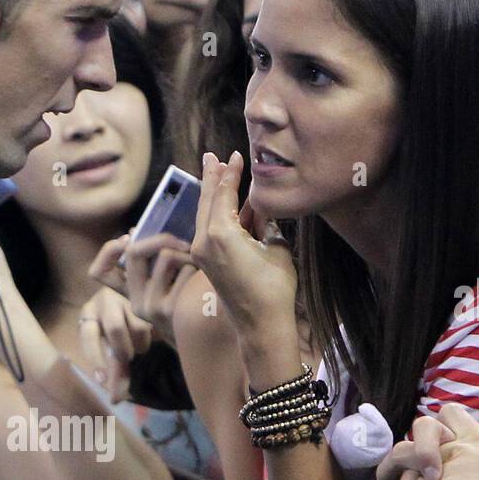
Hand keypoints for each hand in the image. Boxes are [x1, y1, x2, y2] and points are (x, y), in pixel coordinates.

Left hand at [78, 284, 152, 402]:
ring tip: (140, 345)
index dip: (95, 359)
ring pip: (138, 327)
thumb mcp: (108, 346)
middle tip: (128, 358)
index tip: (102, 380)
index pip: (88, 336)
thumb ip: (114, 372)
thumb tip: (116, 400)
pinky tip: (153, 334)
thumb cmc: (114, 327)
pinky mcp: (147, 296)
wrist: (133, 293)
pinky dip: (155, 335)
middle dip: (124, 350)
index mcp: (88, 314)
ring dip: (141, 344)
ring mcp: (126, 295)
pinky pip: (154, 322)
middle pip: (115, 328)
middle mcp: (104, 301)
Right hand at [88, 231, 195, 344]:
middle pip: (134, 253)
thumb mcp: (162, 284)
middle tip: (182, 243)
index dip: (108, 251)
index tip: (127, 239)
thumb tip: (134, 232)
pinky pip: (186, 269)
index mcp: (129, 294)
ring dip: (186, 255)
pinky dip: (198, 268)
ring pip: (166, 257)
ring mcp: (151, 307)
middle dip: (160, 238)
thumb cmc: (185, 302)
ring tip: (197, 267)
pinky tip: (203, 282)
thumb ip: (149, 262)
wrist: (203, 339)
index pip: (99, 272)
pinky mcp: (171, 310)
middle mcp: (135, 302)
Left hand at [191, 152, 297, 338]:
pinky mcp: (205, 262)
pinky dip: (213, 212)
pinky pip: (206, 228)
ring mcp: (202, 252)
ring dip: (210, 193)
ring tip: (212, 170)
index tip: (236, 154)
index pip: (224, 193)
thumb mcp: (276, 247)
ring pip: (204, 213)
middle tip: (211, 156)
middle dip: (212, 177)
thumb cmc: (274, 288)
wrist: (261, 325)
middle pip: (207, 200)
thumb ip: (264, 222)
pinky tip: (219, 202)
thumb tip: (257, 208)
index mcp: (221, 233)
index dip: (231, 173)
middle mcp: (204, 240)